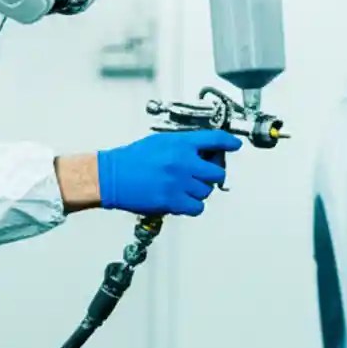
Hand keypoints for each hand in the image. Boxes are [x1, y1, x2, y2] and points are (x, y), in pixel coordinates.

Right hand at [97, 130, 242, 216]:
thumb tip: (201, 151)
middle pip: (217, 172)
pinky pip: (197, 208)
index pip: (214, 139)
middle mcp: (183, 162)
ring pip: (207, 191)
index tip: (235, 145)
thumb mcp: (159, 142)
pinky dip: (193, 206)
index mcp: (180, 144)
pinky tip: (183, 201)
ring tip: (186, 189)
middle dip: (212, 175)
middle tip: (203, 175)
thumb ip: (182, 146)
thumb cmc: (131, 159)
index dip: (228, 142)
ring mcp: (179, 182)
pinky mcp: (172, 201)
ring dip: (200, 192)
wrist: (112, 176)